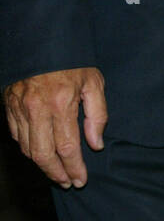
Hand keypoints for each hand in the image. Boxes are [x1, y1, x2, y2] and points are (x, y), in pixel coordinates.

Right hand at [3, 67, 106, 187]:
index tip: (80, 180)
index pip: (67, 148)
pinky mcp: (9, 105)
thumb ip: (97, 114)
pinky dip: (27, 148)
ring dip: (41, 165)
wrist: (43, 37)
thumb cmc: (72, 59)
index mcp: (61, 103)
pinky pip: (16, 135)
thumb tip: (95, 144)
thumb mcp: (94, 81)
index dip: (74, 168)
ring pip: (27, 148)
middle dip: (56, 174)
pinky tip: (39, 152)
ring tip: (56, 172)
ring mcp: (20, 108)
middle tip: (67, 183)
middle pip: (43, 155)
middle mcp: (37, 109)